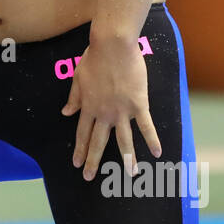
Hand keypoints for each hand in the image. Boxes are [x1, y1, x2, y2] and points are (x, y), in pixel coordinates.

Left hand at [61, 37, 161, 180]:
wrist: (113, 46)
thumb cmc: (94, 57)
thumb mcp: (78, 77)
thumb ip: (74, 97)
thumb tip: (66, 112)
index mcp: (88, 106)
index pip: (82, 133)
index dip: (79, 149)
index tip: (76, 164)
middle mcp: (104, 113)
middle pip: (98, 141)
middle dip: (93, 161)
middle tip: (89, 177)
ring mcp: (122, 110)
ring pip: (124, 140)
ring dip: (127, 158)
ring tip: (130, 174)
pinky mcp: (139, 104)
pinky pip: (146, 126)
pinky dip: (152, 140)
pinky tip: (157, 153)